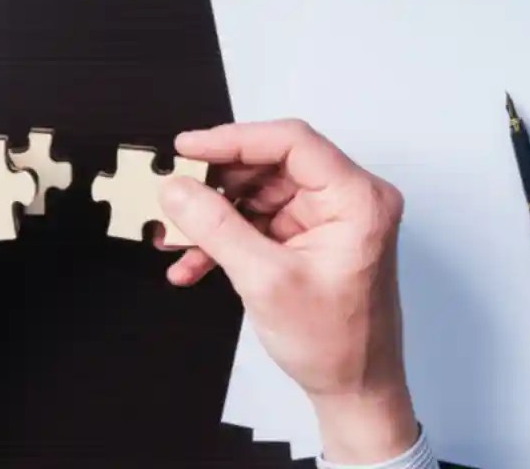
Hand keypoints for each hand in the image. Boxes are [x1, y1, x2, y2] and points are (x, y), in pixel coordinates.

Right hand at [158, 120, 416, 463]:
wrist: (355, 390)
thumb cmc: (336, 344)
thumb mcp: (265, 281)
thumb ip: (216, 228)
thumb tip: (177, 189)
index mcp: (357, 200)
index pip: (291, 143)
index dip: (234, 139)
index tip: (187, 148)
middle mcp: (347, 200)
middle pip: (269, 166)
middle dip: (216, 183)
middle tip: (173, 191)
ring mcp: (327, 219)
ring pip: (256, 194)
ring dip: (213, 216)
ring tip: (173, 233)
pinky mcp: (308, 238)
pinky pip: (257, 222)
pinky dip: (224, 238)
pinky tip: (192, 261)